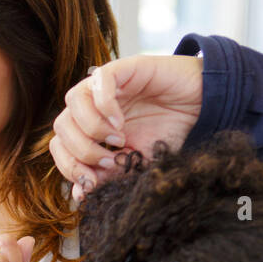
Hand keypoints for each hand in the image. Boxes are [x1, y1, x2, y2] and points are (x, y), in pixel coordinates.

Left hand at [50, 54, 203, 202]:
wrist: (202, 106)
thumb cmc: (170, 132)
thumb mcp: (137, 163)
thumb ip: (108, 176)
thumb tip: (79, 194)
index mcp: (91, 128)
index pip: (61, 145)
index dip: (70, 166)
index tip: (93, 181)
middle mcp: (93, 106)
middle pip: (60, 126)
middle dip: (81, 151)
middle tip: (110, 160)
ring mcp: (106, 86)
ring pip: (72, 101)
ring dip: (91, 129)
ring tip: (118, 140)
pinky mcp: (124, 68)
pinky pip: (99, 80)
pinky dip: (104, 105)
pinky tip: (120, 123)